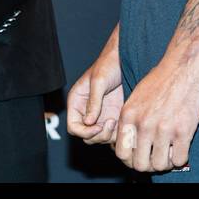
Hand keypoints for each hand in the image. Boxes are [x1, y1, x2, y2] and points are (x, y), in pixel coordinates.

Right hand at [66, 27, 123, 144]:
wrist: (125, 60)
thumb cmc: (108, 65)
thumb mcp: (99, 81)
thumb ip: (93, 102)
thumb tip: (88, 122)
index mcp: (77, 102)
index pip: (73, 127)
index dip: (83, 132)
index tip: (97, 127)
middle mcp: (87, 112)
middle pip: (86, 136)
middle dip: (97, 135)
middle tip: (111, 123)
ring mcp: (101, 116)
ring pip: (99, 138)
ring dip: (107, 135)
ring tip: (115, 120)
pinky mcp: (113, 118)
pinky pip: (112, 135)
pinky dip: (117, 134)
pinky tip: (122, 122)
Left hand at [115, 52, 198, 173]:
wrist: (184, 63)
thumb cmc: (161, 78)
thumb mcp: (136, 97)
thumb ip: (130, 120)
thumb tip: (130, 143)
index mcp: (128, 115)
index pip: (121, 153)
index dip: (131, 160)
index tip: (141, 156)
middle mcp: (143, 124)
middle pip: (139, 164)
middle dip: (148, 165)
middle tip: (156, 158)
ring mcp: (163, 128)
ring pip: (159, 166)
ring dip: (165, 163)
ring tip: (169, 153)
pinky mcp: (184, 130)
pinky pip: (179, 160)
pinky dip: (180, 158)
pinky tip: (181, 147)